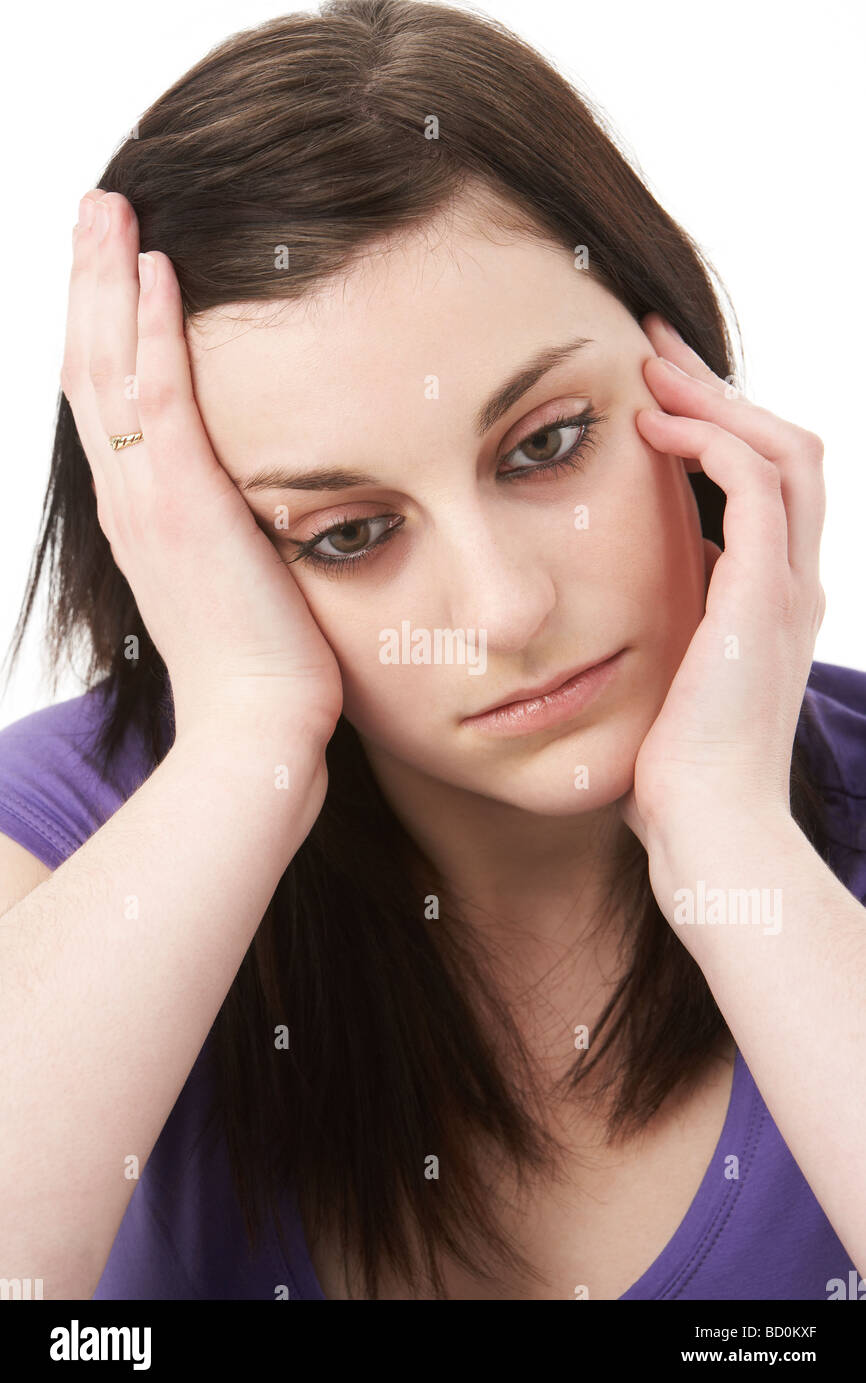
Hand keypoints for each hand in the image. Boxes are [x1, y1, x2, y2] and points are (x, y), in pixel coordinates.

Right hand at [61, 189, 343, 748]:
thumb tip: (259, 500)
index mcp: (142, 514)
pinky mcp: (188, 512)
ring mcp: (151, 504)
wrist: (257, 734)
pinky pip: (164, 404)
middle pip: (92, 368)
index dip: (105, 327)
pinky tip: (161, 271)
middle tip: (95, 206)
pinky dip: (156, 335)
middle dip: (90, 282)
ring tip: (108, 209)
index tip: (114, 263)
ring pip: (111, 371)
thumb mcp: (242, 581)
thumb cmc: (262, 669)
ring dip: (108, 283)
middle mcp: (131, 500)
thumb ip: (235, 528)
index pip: (110, 400)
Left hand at [617, 312, 825, 856]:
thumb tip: (614, 604)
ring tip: (651, 370)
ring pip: (781, 452)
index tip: (653, 393)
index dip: (714, 427)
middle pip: (783, 448)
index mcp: (770, 600)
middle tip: (653, 348)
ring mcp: (788, 589)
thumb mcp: (665, 683)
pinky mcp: (766, 599)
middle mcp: (792, 584)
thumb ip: (661, 631)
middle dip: (718, 390)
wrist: (709, 831)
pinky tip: (653, 429)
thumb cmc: (674, 775)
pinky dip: (713, 443)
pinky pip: (759, 489)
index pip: (765, 484)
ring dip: (715, 400)